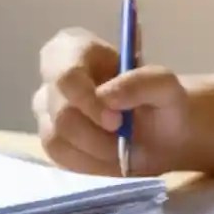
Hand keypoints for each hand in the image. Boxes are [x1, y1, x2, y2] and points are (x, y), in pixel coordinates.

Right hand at [34, 28, 191, 176]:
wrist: (164, 136)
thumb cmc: (162, 103)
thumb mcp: (166, 86)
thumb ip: (142, 82)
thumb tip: (106, 98)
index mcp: (76, 49)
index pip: (64, 72)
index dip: (84, 98)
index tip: (116, 120)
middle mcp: (54, 77)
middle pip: (60, 111)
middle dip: (97, 134)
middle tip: (126, 140)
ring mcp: (47, 110)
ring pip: (56, 138)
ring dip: (96, 150)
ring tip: (123, 147)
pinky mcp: (51, 139)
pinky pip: (59, 157)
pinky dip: (90, 163)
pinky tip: (110, 157)